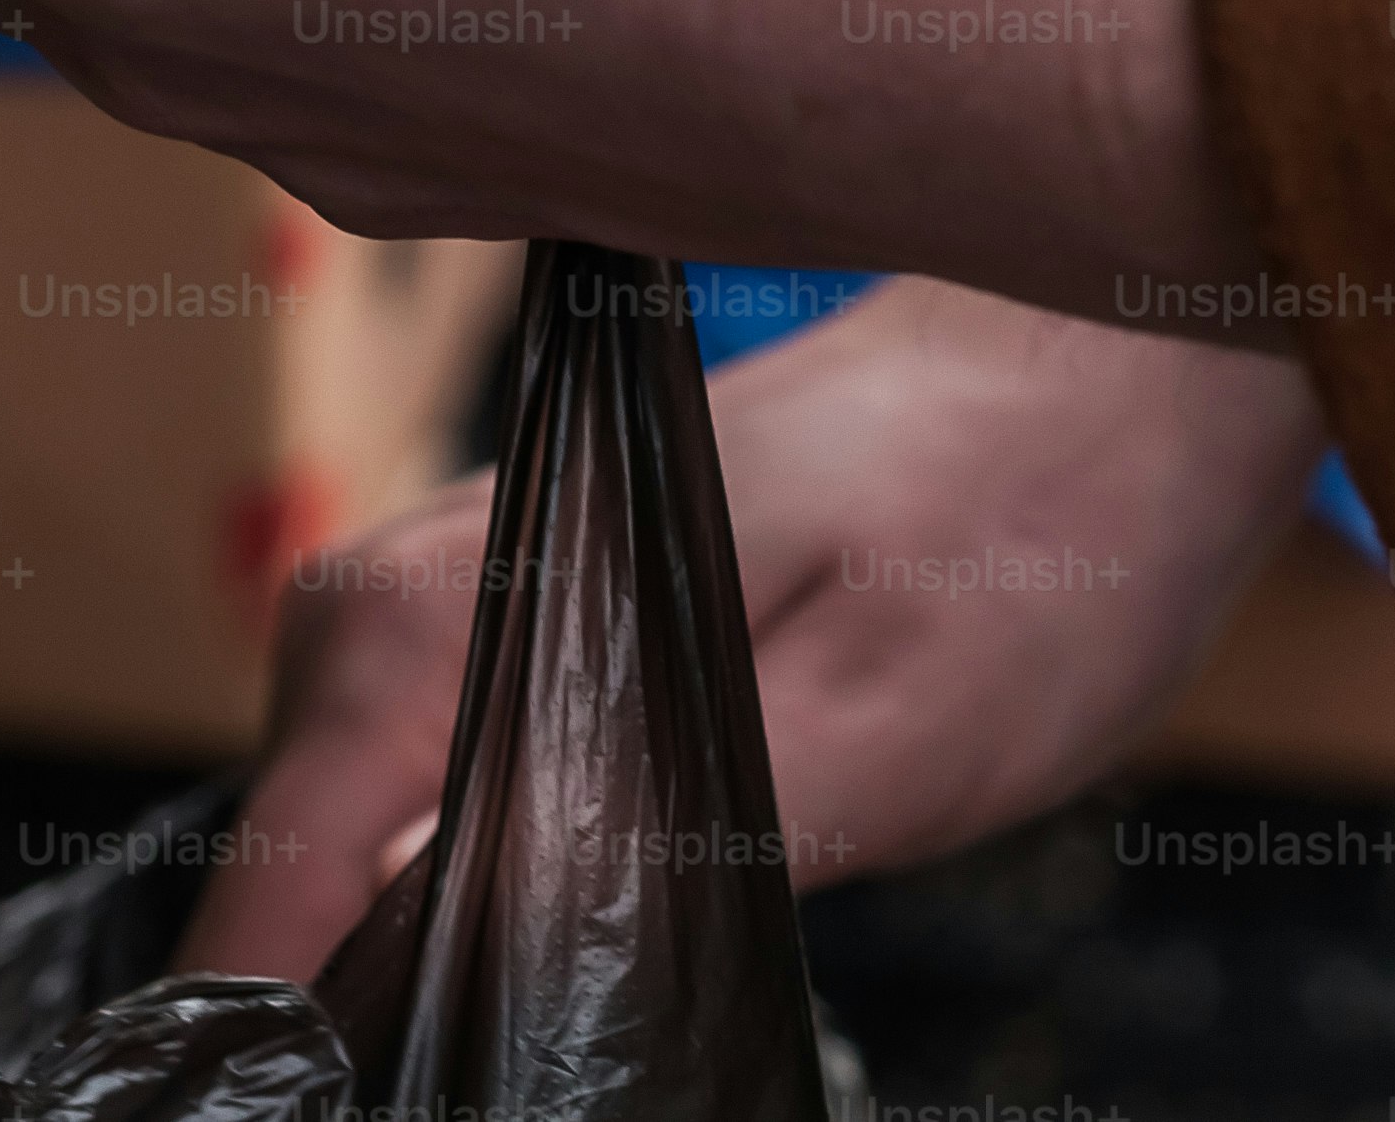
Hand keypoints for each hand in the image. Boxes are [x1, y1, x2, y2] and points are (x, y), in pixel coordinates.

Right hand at [173, 279, 1394, 978]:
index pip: (287, 846)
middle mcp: (429, 569)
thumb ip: (667, 831)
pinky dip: (480, 855)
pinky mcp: (527, 591)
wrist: (1108, 349)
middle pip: (291, 845)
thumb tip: (440, 921)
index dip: (285, 1011)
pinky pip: (434, 756)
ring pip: (353, 810)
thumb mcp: (896, 726)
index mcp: (481, 595)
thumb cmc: (1035, 521)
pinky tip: (589, 907)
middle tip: (506, 1055)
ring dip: (422, 928)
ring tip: (539, 1007)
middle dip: (358, 986)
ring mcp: (468, 572)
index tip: (330, 1099)